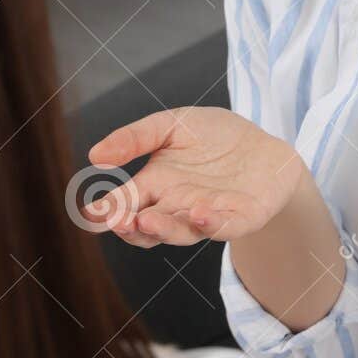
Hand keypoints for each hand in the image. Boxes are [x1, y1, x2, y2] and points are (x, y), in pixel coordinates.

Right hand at [83, 107, 309, 247]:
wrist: (265, 146)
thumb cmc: (215, 137)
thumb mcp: (172, 125)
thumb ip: (136, 137)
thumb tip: (95, 155)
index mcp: (155, 186)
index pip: (124, 203)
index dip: (106, 211)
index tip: (91, 213)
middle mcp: (176, 207)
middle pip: (146, 228)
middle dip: (130, 227)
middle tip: (116, 220)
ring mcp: (207, 216)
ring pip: (181, 232)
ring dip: (163, 229)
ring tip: (147, 219)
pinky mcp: (240, 218)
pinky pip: (223, 227)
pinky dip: (211, 224)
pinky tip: (199, 212)